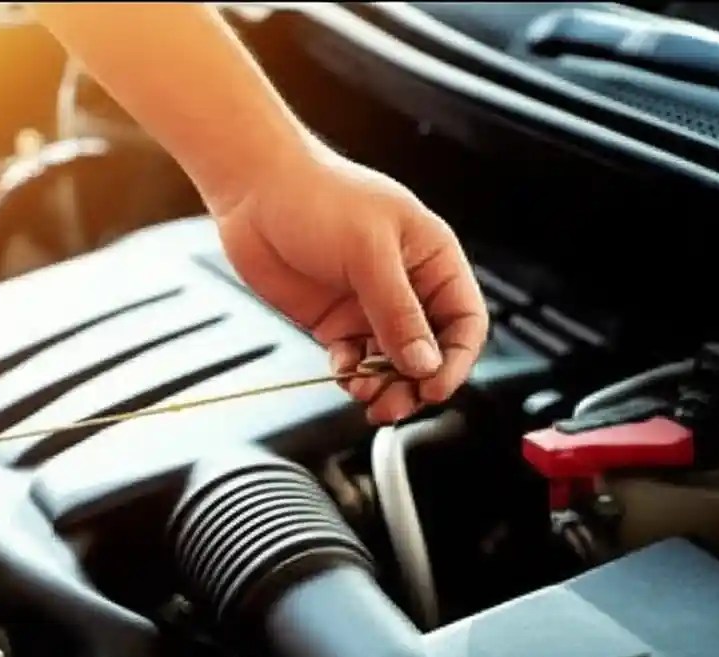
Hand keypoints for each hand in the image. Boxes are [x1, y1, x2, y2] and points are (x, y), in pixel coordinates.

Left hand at [214, 140, 488, 423]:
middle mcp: (405, 285)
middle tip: (395, 404)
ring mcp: (368, 304)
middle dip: (416, 382)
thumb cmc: (317, 196)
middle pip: (429, 351)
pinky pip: (353, 360)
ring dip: (384, 385)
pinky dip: (351, 373)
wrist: (254, 189)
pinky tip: (342, 372)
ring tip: (367, 396)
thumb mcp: (368, 251)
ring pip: (391, 362)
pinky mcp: (333, 319)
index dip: (456, 359)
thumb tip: (425, 362)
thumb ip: (397, 312)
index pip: (464, 321)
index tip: (435, 386)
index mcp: (432, 258)